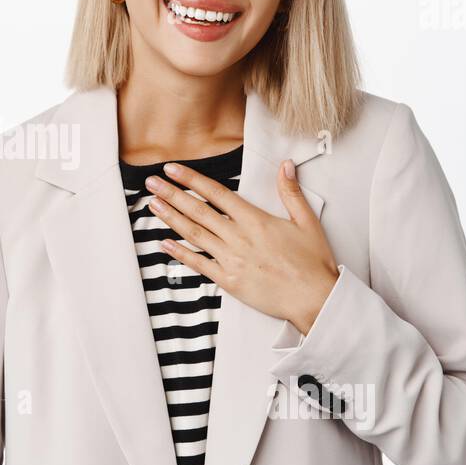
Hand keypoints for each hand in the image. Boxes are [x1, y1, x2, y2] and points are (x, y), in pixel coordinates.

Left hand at [144, 158, 339, 334]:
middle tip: (152, 182)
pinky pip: (198, 264)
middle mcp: (238, 237)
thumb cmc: (312, 263)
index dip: (192, 179)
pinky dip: (179, 253)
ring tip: (153, 205)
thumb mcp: (307, 222)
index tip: (173, 169)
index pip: (217, 193)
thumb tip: (285, 165)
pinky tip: (164, 243)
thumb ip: (291, 192)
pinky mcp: (228, 280)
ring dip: (171, 218)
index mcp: (255, 220)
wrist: (314, 299)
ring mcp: (231, 259)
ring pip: (194, 234)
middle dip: (172, 194)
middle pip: (198, 211)